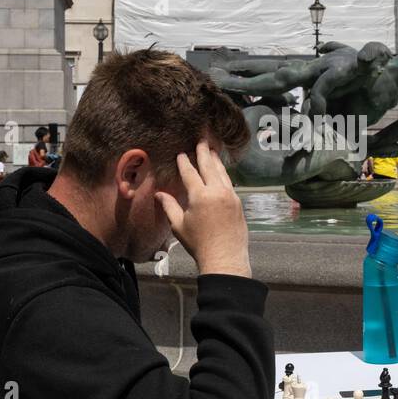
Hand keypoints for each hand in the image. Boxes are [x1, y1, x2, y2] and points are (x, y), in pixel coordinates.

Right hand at [155, 141, 250, 278]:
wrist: (224, 257)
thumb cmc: (198, 243)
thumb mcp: (179, 225)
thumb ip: (169, 206)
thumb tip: (159, 194)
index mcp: (200, 196)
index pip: (190, 174)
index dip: (185, 162)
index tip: (182, 153)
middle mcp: (217, 192)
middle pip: (209, 167)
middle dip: (203, 153)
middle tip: (201, 141)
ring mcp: (230, 196)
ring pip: (222, 173)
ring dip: (216, 161)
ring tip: (212, 151)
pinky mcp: (238, 203)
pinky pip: (230, 183)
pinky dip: (224, 174)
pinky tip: (222, 172)